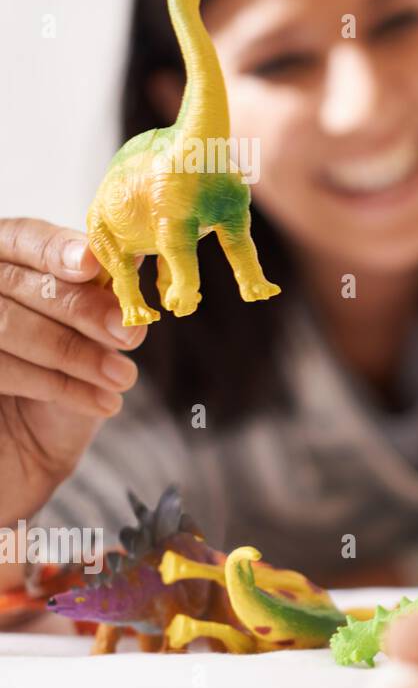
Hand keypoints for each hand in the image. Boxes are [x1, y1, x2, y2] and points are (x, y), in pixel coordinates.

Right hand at [0, 219, 144, 529]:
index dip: (55, 249)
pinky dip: (58, 387)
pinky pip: (3, 370)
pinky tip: (101, 401)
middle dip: (80, 309)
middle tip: (131, 333)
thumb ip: (100, 295)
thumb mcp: (90, 332)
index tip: (92, 265)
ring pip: (7, 326)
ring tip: (123, 377)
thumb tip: (135, 260)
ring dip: (75, 353)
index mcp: (6, 257)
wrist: (29, 450)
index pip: (23, 238)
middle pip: (18, 283)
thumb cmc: (65, 376)